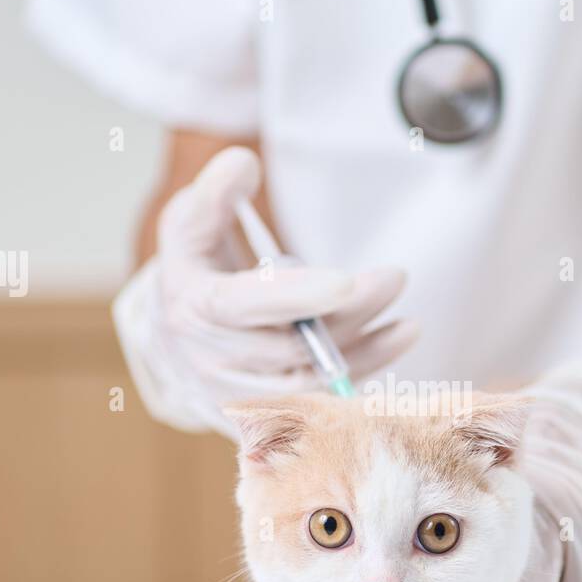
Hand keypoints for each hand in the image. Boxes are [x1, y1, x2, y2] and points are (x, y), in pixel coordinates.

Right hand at [112, 146, 418, 433]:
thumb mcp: (190, 222)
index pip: (243, 305)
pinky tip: (392, 344)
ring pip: (310, 381)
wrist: (173, 341)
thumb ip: (215, 191)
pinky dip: (359, 374)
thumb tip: (244, 163)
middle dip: (349, 313)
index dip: (294, 296)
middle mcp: (210, 360)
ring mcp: (236, 397)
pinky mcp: (262, 418)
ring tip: (409, 325)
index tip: (345, 280)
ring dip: (365, 352)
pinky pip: (317, 402)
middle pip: (291, 346)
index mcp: (193, 306)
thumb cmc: (194, 270)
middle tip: (394, 279)